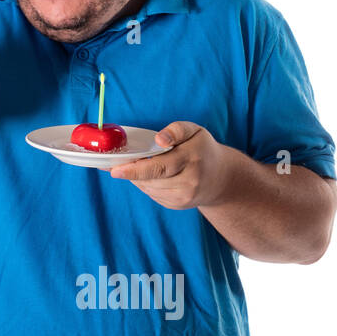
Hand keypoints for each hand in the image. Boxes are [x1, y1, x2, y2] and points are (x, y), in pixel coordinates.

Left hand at [108, 121, 229, 209]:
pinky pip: (152, 194)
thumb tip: (159, 139)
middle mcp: (189, 182)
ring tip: (140, 165)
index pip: (159, 167)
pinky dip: (146, 184)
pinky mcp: (177, 205)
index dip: (135, 169)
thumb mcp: (195, 131)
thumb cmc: (203, 149)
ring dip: (139, 177)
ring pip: (149, 187)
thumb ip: (177, 130)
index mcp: (192, 159)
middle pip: (151, 179)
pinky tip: (152, 175)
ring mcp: (184, 197)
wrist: (221, 178)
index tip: (115, 170)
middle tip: (116, 167)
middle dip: (132, 172)